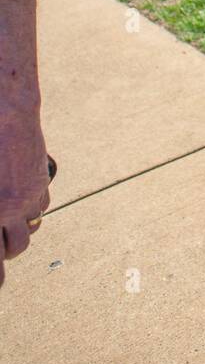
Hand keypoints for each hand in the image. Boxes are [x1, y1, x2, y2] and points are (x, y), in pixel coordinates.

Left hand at [0, 120, 50, 289]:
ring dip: (22, 228)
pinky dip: (33, 207)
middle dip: (9, 251)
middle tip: (1, 245)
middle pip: (17, 247)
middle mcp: (9, 209)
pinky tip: (22, 197)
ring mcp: (28, 195)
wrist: (7, 112)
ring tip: (11, 222)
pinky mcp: (40, 181)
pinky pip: (41, 205)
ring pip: (32, 226)